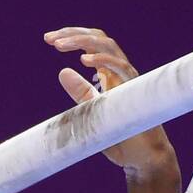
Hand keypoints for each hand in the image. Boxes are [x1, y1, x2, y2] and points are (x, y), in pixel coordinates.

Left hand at [43, 26, 176, 175]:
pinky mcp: (135, 90)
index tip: (48, 39)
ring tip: (58, 45)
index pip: (91, 44)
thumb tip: (62, 71)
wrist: (143, 159)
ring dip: (82, 42)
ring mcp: (129, 78)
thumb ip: (80, 92)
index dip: (71, 37)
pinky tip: (83, 60)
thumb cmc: (121, 138)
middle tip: (49, 38)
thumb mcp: (91, 112)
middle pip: (99, 38)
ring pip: (109, 46)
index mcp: (109, 74)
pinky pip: (121, 66)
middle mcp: (120, 71)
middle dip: (73, 33)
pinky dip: (102, 59)